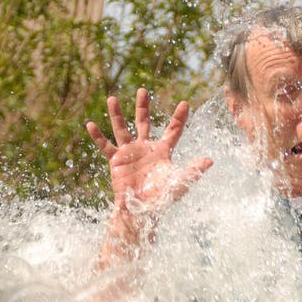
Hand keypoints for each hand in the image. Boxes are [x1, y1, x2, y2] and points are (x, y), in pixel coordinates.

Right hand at [86, 89, 212, 219]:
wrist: (141, 211)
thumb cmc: (162, 199)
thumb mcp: (179, 183)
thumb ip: (193, 170)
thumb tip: (210, 160)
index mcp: (162, 152)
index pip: (172, 131)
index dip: (179, 118)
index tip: (184, 103)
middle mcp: (145, 148)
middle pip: (143, 122)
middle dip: (143, 107)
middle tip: (143, 90)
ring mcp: (130, 153)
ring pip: (122, 129)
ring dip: (117, 115)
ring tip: (112, 99)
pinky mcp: (116, 161)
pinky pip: (106, 146)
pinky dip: (98, 137)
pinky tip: (90, 125)